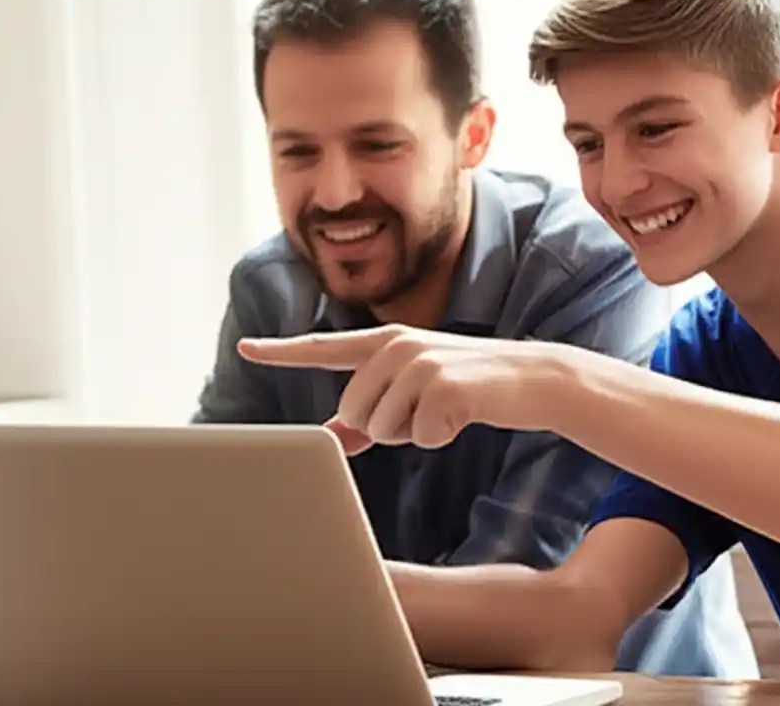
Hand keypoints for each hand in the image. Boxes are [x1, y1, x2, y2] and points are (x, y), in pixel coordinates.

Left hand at [237, 325, 570, 454]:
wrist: (533, 377)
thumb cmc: (469, 387)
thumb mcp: (417, 391)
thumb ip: (373, 410)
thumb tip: (334, 437)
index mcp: (385, 342)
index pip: (323, 348)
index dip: (282, 351)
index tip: (246, 348)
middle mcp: (396, 345)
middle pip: (353, 413)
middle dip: (385, 427)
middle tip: (426, 409)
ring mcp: (420, 362)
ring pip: (381, 429)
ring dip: (413, 433)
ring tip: (445, 408)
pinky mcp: (444, 386)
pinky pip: (420, 437)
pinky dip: (441, 437)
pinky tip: (463, 415)